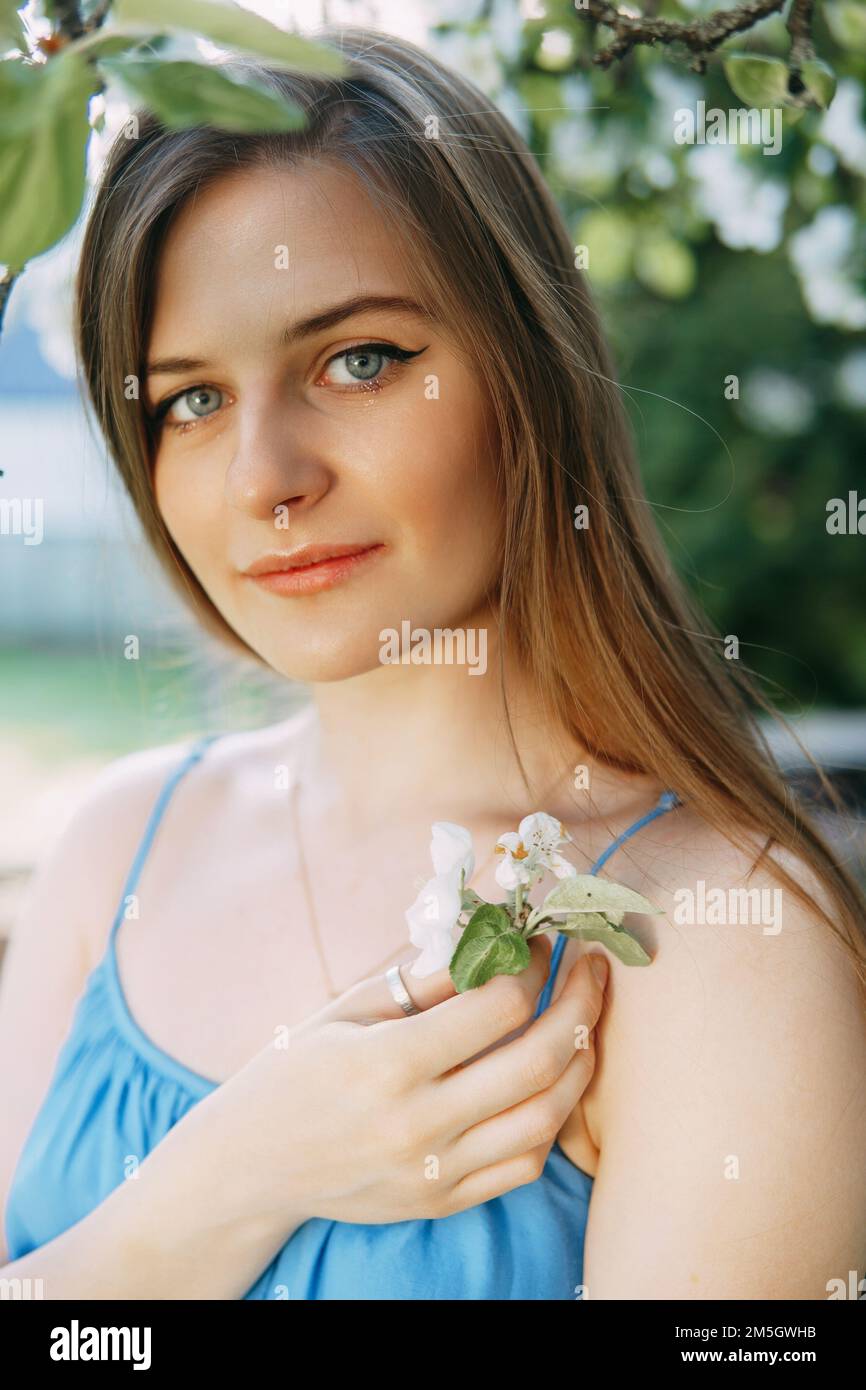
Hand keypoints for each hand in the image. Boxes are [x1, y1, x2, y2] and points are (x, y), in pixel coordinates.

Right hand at [236, 936, 606, 1233]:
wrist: (252, 1166)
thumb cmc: (295, 1072)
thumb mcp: (348, 1010)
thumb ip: (425, 978)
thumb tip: (494, 935)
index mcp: (389, 1063)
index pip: (498, 1007)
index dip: (531, 965)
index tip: (536, 942)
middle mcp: (419, 1124)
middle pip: (537, 1060)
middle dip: (579, 1002)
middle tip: (591, 967)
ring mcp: (435, 1172)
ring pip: (545, 1118)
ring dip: (580, 1063)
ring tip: (585, 1021)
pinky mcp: (443, 1203)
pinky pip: (524, 1165)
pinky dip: (553, 1120)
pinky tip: (553, 1083)